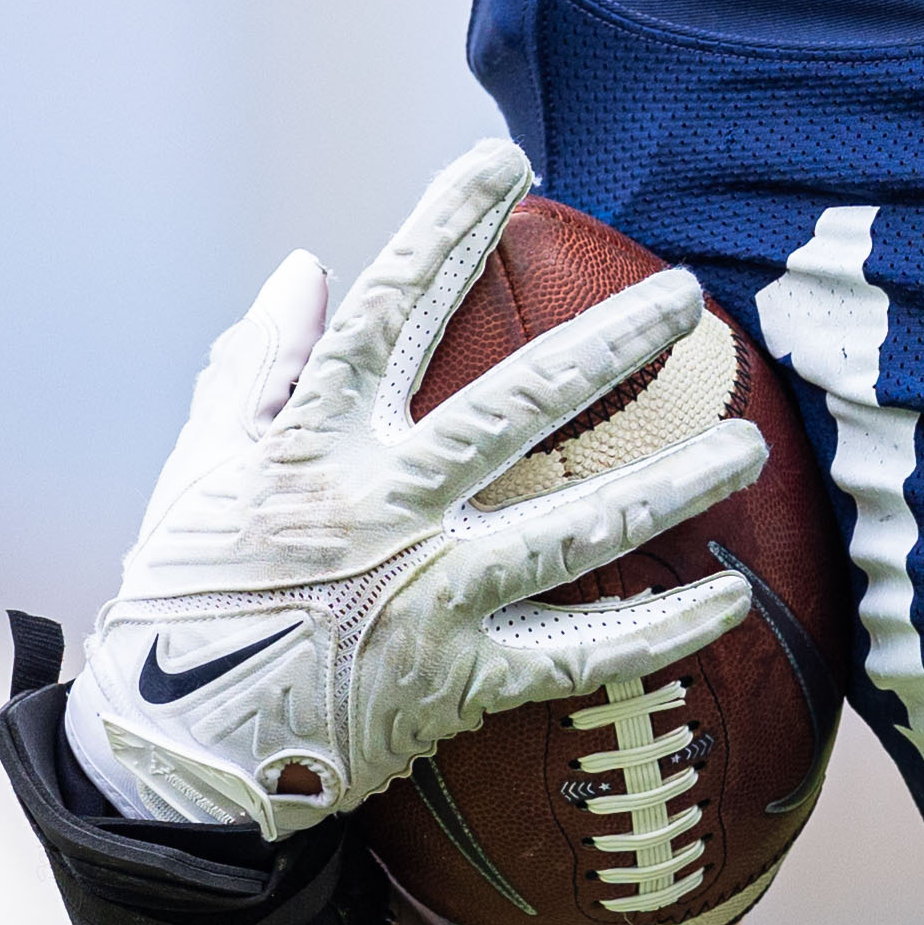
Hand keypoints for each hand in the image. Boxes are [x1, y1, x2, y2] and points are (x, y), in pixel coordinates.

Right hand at [67, 141, 763, 836]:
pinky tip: (730, 598)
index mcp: (314, 446)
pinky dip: (661, 631)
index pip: (388, 314)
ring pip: (576, 528)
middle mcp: (384, 511)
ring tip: (746, 441)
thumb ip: (258, 365)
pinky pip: (582, 654)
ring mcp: (431, 598)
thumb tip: (310, 264)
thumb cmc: (188, 599)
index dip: (442, 231)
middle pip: (518, 407)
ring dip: (671, 483)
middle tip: (687, 296)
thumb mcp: (199, 470)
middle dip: (612, 345)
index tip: (504, 161)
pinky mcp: (461, 680)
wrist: (177, 763)